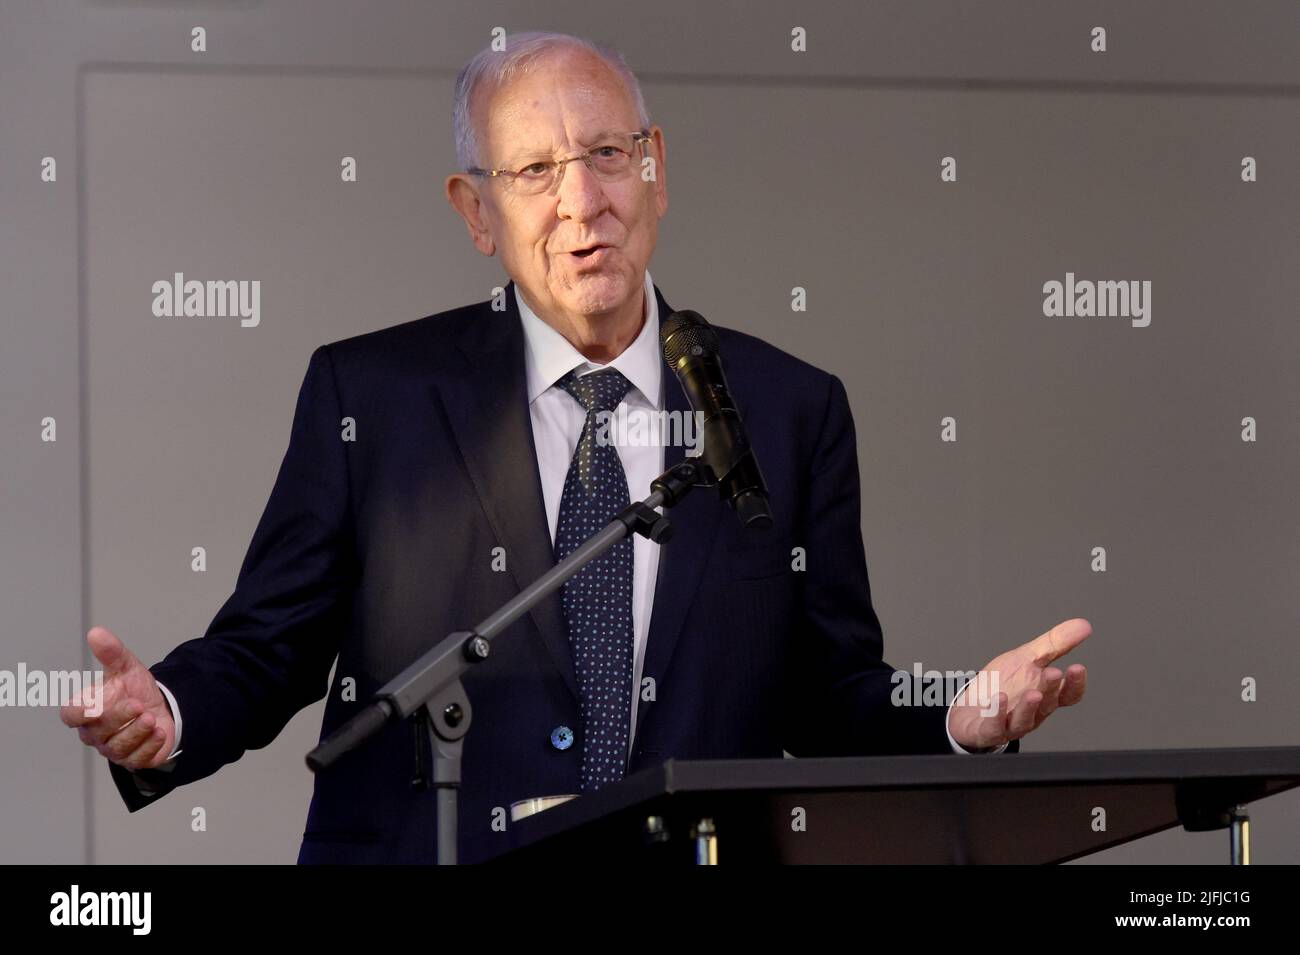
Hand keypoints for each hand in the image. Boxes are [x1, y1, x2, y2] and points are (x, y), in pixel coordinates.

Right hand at [60, 626, 176, 770]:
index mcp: (86, 710)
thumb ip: (111, 653)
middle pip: (99, 730)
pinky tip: (159, 731)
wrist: (161, 707)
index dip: (78, 713)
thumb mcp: (126, 667)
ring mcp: (113, 748)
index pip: (71, 715)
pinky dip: (149, 745)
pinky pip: (137, 758)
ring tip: (150, 717)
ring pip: (117, 746)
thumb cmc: (134, 689)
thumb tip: (96, 633)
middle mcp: (95, 732)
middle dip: (119, 717)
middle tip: (137, 704)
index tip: (93, 706)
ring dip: (136, 731)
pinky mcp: (133, 759)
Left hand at [947, 617, 1089, 750]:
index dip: (1075, 684)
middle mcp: (1032, 712)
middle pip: (1047, 704)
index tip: (1078, 668)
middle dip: (1051, 688)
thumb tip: (1084, 625)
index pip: (1068, 694)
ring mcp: (1011, 724)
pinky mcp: (989, 731)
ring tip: (1033, 693)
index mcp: (1045, 695)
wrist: (971, 708)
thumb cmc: (1003, 684)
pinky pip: (995, 726)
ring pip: (1025, 719)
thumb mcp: (1027, 658)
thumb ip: (1055, 644)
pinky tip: (999, 699)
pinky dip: (997, 714)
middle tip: (1054, 673)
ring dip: (1030, 707)